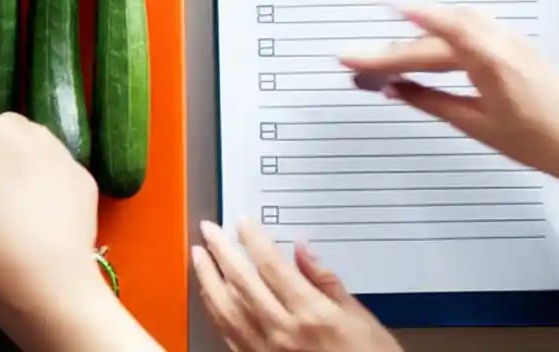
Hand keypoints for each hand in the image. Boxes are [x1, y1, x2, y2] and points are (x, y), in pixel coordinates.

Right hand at [0, 100, 159, 349]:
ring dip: (26, 159)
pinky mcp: (85, 177)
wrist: (48, 281)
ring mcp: (61, 153)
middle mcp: (27, 133)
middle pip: (8, 123)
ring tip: (19, 202)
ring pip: (38, 142)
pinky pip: (60, 168)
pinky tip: (45, 215)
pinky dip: (51, 181)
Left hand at [193, 220, 401, 351]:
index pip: (271, 266)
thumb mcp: (360, 317)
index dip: (252, 239)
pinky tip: (209, 292)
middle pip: (242, 282)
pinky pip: (227, 331)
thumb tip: (302, 248)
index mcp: (311, 315)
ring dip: (208, 277)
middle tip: (209, 229)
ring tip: (199, 255)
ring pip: (226, 306)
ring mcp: (266, 349)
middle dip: (221, 251)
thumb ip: (326, 280)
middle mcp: (283, 331)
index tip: (242, 220)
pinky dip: (214, 307)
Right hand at [337, 4, 558, 181]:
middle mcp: (496, 40)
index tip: (349, 55)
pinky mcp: (511, 42)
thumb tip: (395, 90)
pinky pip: (467, 23)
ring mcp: (506, 37)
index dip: (380, 53)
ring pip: (449, 21)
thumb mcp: (476, 125)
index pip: (420, 50)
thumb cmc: (541, 139)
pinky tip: (427, 39)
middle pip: (430, 35)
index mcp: (486, 60)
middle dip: (390, 48)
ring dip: (414, 31)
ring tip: (386, 48)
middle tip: (357, 61)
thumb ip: (430, 101)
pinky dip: (439, 27)